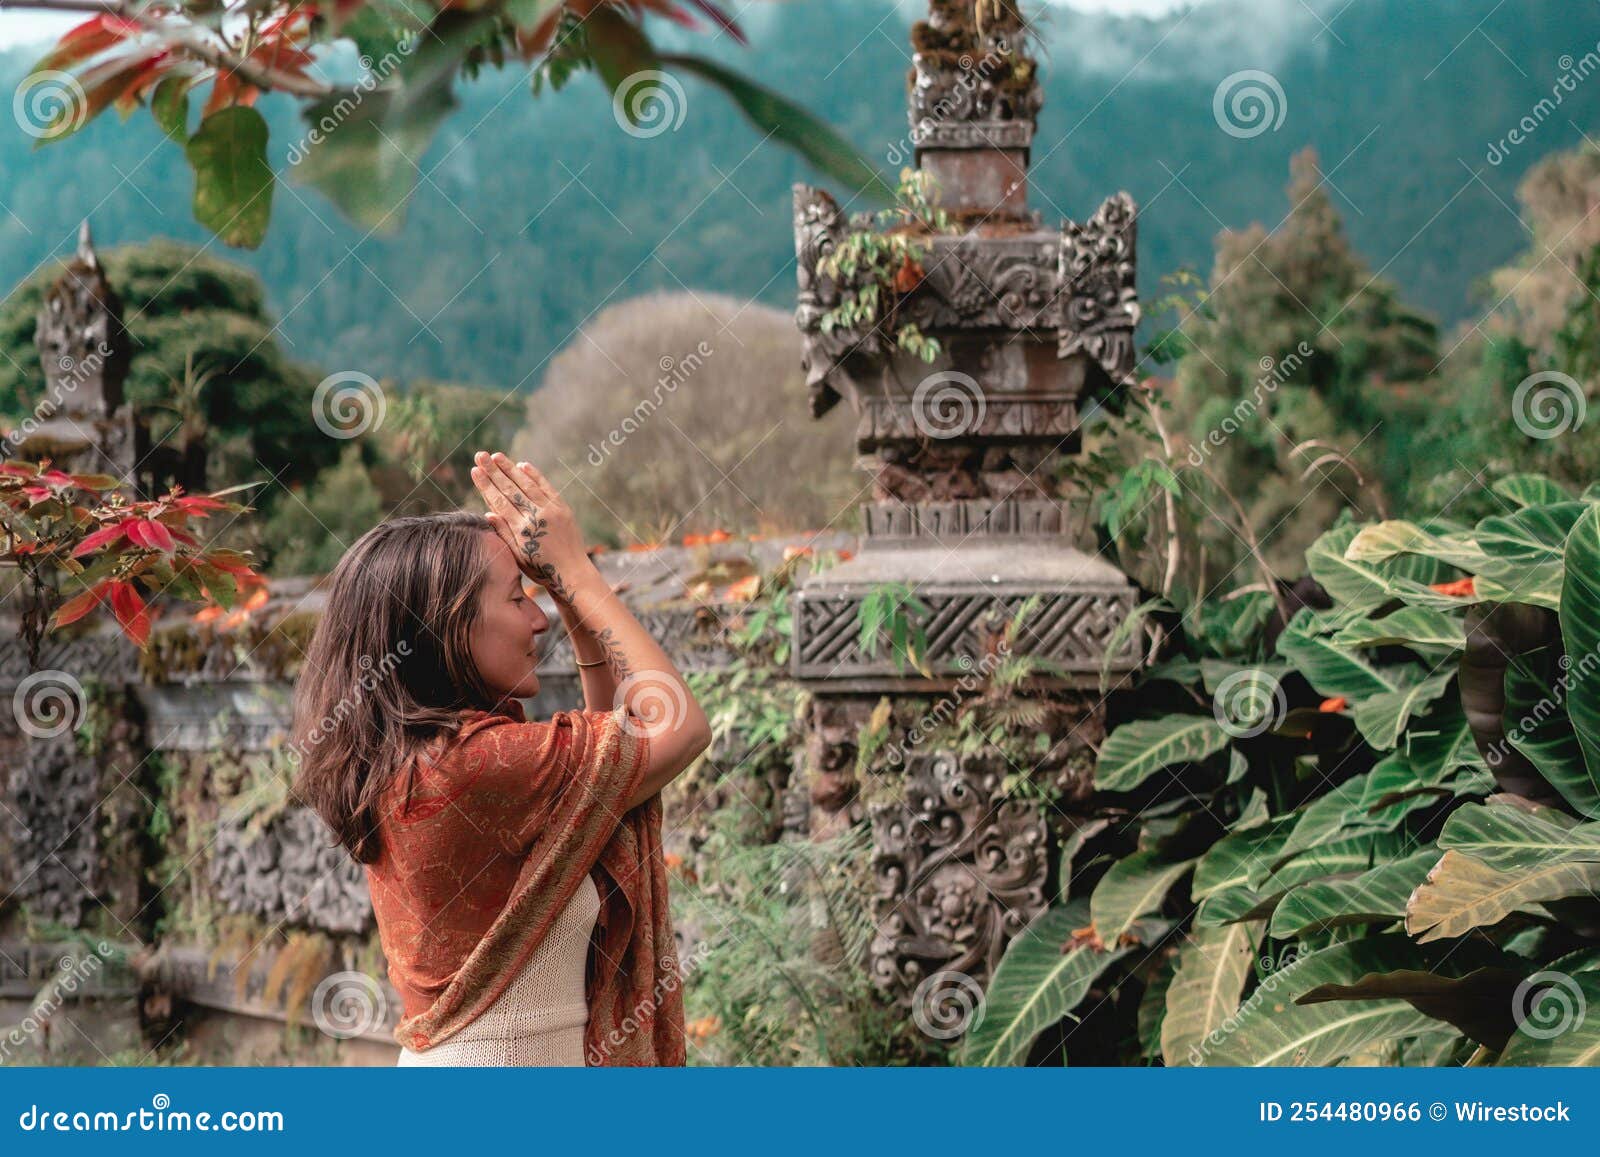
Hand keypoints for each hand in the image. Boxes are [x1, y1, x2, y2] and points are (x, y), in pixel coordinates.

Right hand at [471, 452, 589, 596]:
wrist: (572, 572)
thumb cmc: (541, 569)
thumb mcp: (517, 556)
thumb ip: (504, 533)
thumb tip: (488, 512)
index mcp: (522, 530)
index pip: (499, 501)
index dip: (486, 485)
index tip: (475, 470)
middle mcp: (537, 516)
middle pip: (511, 489)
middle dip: (494, 471)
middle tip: (480, 455)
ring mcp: (551, 510)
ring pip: (527, 484)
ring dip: (511, 468)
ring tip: (496, 456)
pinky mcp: (563, 508)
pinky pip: (546, 487)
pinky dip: (534, 475)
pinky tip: (522, 465)